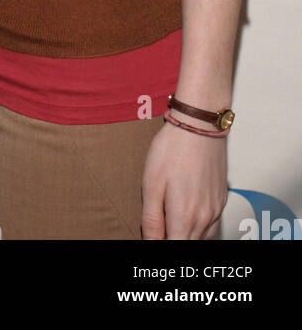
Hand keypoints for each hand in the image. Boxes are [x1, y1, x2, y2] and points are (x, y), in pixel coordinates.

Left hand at [140, 119, 226, 238]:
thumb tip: (150, 242)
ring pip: (201, 237)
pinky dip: (198, 226)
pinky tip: (187, 213)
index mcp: (185, 217)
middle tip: (158, 226)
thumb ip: (151, 219)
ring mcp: (216, 209)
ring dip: (185, 234)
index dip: (159, 245)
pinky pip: (211, 225)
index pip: (173, 248)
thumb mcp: (151, 184)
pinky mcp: (222, 199)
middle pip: (188, 244)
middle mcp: (205, 218)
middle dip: (172, 239)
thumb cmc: (173, 149)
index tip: (152, 236)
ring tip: (170, 219)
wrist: (199, 125)